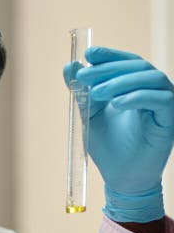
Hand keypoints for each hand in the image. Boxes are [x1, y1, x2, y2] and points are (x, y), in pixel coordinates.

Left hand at [64, 46, 173, 222]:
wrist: (120, 177)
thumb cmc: (108, 146)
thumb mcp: (89, 114)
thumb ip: (81, 92)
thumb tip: (69, 66)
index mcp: (135, 87)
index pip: (126, 62)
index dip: (110, 55)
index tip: (89, 54)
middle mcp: (153, 91)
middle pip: (138, 66)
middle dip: (109, 67)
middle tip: (85, 75)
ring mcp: (164, 104)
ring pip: (151, 78)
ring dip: (121, 81)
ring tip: (96, 92)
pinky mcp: (170, 120)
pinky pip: (161, 100)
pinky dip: (137, 97)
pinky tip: (116, 104)